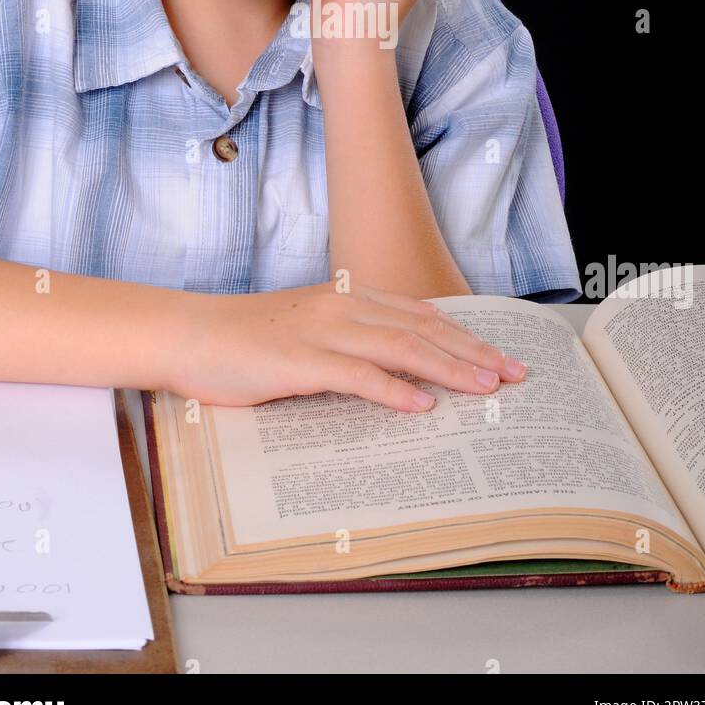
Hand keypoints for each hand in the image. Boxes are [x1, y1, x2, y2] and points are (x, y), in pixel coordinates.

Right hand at [166, 282, 526, 410]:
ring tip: (485, 388)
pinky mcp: (300, 361)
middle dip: (474, 352)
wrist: (190, 334)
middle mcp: (342, 307)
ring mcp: (322, 331)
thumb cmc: (245, 341)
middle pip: (424, 328)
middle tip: (514, 375)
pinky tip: (422, 405)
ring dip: (449, 369)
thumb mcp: (306, 331)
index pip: (422, 315)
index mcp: (347, 298)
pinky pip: (358, 374)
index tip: (501, 357)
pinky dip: (396, 390)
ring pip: (402, 347)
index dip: (466, 336)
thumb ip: (349, 341)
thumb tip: (398, 369)